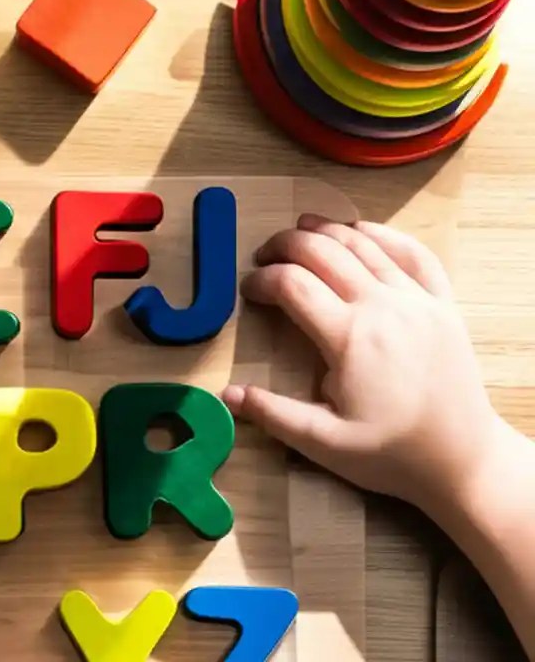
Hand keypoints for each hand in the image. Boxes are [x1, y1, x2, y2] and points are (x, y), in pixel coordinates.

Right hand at [222, 214, 503, 511]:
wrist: (462, 460)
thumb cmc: (391, 453)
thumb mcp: (324, 443)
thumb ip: (273, 414)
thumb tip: (227, 394)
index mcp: (349, 337)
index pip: (292, 284)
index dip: (261, 280)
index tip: (247, 291)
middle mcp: (382, 306)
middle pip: (323, 251)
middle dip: (285, 245)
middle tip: (264, 256)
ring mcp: (417, 300)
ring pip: (364, 243)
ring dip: (326, 231)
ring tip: (300, 230)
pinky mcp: (442, 304)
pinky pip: (413, 253)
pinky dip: (382, 234)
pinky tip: (360, 231)